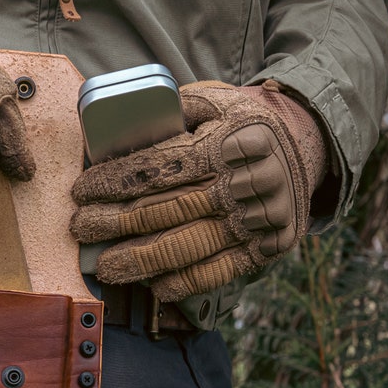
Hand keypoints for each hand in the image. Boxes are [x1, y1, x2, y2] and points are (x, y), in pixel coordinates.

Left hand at [70, 81, 327, 298]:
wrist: (307, 146)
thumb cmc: (245, 123)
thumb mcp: (216, 99)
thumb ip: (173, 111)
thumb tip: (118, 132)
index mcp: (224, 144)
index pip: (157, 167)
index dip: (113, 182)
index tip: (81, 191)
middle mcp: (239, 184)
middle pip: (164, 209)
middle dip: (113, 222)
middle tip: (79, 228)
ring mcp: (254, 220)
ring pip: (186, 246)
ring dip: (139, 260)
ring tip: (105, 268)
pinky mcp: (265, 247)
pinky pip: (220, 271)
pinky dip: (185, 283)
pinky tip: (155, 289)